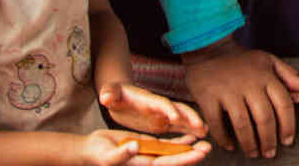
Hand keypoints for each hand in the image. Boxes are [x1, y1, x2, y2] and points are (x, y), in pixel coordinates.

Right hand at [83, 128, 210, 165]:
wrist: (90, 150)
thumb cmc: (97, 155)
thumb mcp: (107, 155)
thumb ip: (121, 155)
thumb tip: (135, 148)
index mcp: (142, 165)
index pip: (167, 164)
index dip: (183, 159)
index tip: (197, 154)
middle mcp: (149, 161)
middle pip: (174, 159)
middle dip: (191, 154)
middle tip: (208, 148)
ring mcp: (149, 154)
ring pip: (173, 151)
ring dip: (189, 147)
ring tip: (205, 142)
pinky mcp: (147, 146)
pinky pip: (166, 144)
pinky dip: (179, 140)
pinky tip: (191, 136)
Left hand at [99, 80, 207, 140]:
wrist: (120, 95)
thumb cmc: (114, 94)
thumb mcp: (110, 92)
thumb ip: (110, 93)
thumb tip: (105, 96)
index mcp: (146, 99)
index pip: (159, 103)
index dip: (167, 109)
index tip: (175, 117)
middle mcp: (158, 106)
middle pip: (177, 109)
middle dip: (189, 117)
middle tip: (201, 126)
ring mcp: (162, 114)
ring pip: (182, 119)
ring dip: (193, 125)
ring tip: (205, 132)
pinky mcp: (163, 121)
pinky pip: (179, 127)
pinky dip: (189, 131)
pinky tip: (199, 136)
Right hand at [182, 38, 298, 158]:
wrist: (209, 50)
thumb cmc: (241, 60)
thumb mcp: (267, 60)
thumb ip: (287, 74)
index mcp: (266, 76)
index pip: (284, 104)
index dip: (288, 126)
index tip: (288, 141)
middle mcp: (249, 84)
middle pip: (264, 118)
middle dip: (269, 140)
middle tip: (270, 153)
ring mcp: (228, 91)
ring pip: (243, 124)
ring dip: (249, 143)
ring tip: (253, 153)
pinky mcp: (208, 97)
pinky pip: (217, 123)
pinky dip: (224, 138)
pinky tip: (230, 146)